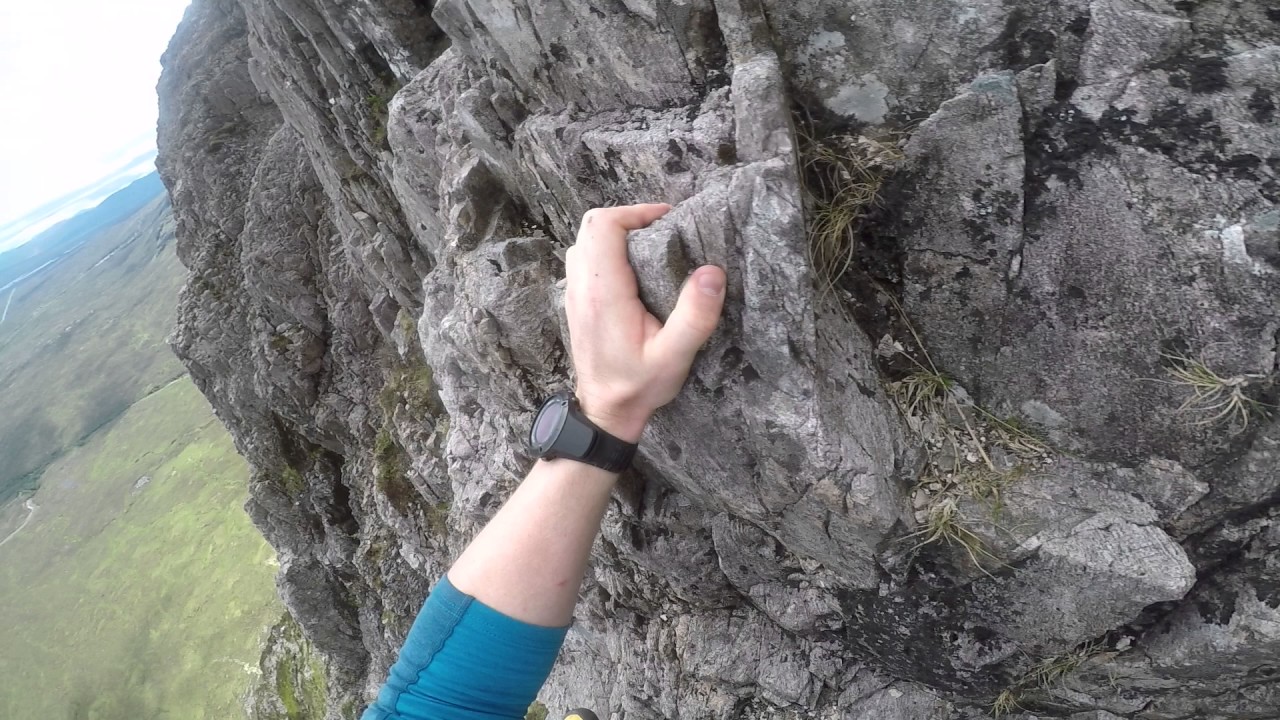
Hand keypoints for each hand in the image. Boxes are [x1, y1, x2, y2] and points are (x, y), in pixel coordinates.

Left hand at [565, 204, 726, 442]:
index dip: (635, 212)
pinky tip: (635, 270)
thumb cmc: (639, 385)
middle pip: (591, 226)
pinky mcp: (576, 303)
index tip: (667, 220)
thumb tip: (712, 271)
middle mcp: (581, 287)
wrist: (604, 412)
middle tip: (662, 230)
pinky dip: (607, 251)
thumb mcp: (675, 356)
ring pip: (585, 242)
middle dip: (627, 218)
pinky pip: (585, 260)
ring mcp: (574, 294)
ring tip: (651, 246)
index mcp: (603, 292)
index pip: (603, 226)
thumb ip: (695, 315)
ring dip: (616, 234)